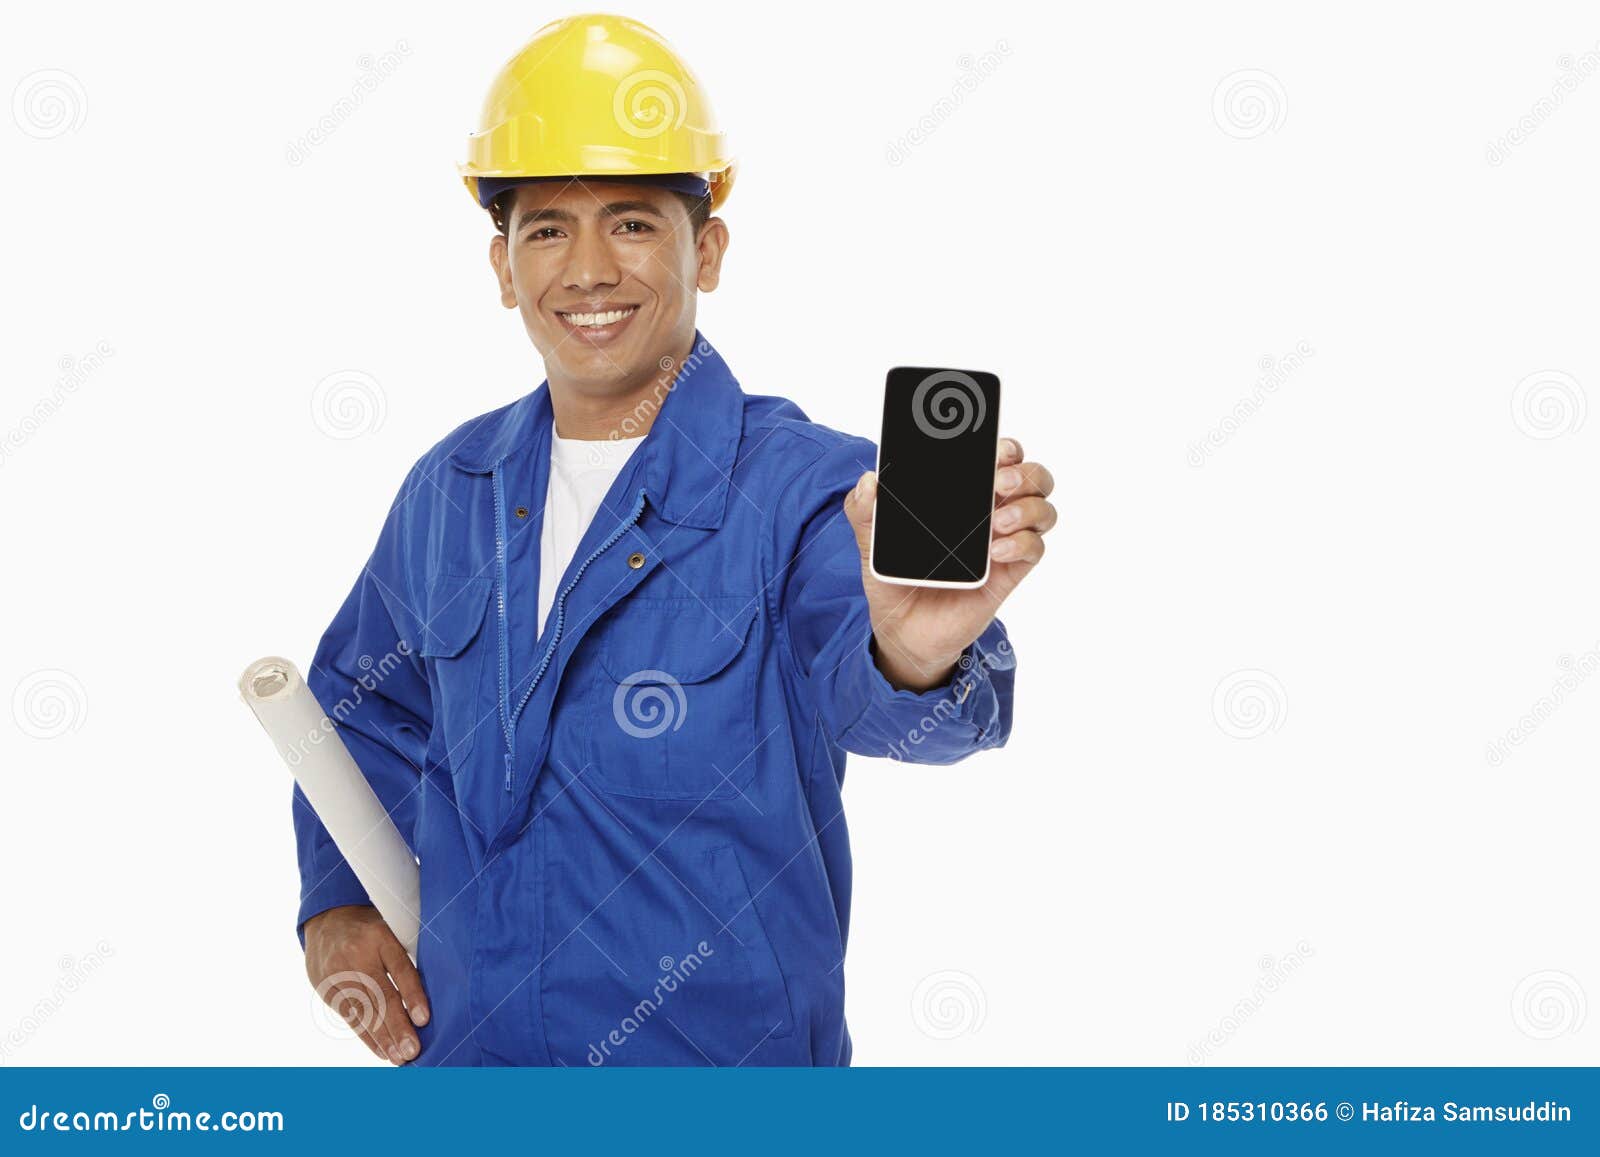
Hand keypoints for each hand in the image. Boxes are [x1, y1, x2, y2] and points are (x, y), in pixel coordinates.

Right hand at [303, 904, 428, 1064]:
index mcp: (380, 936)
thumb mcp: (391, 929)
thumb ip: (405, 957)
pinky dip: (367, 1037)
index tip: (423, 1019)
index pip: (399, 968)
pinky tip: (382, 1052)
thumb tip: (426, 997)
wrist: (327, 918)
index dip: (412, 995)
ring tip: (399, 1057)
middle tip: (412, 1051)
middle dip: (397, 1027)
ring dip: (383, 1039)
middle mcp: (357, 956)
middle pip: (380, 996)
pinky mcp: (328, 989)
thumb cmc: (370, 929)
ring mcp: (339, 974)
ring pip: (364, 1012)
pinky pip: (350, 1018)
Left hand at [844, 436, 1055, 690]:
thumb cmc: (896, 577)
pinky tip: (997, 551)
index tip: (994, 448)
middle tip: (998, 482)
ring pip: (1043, 509)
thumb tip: (868, 482)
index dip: (1006, 446)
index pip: (1000, 457)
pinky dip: (1023, 543)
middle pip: (1032, 477)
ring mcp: (1005, 541)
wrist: (902, 629)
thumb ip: (864, 510)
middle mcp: (993, 511)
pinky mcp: (1009, 572)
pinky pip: (1035, 549)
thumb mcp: (871, 541)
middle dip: (1024, 471)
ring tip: (997, 522)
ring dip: (1028, 507)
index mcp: (965, 494)